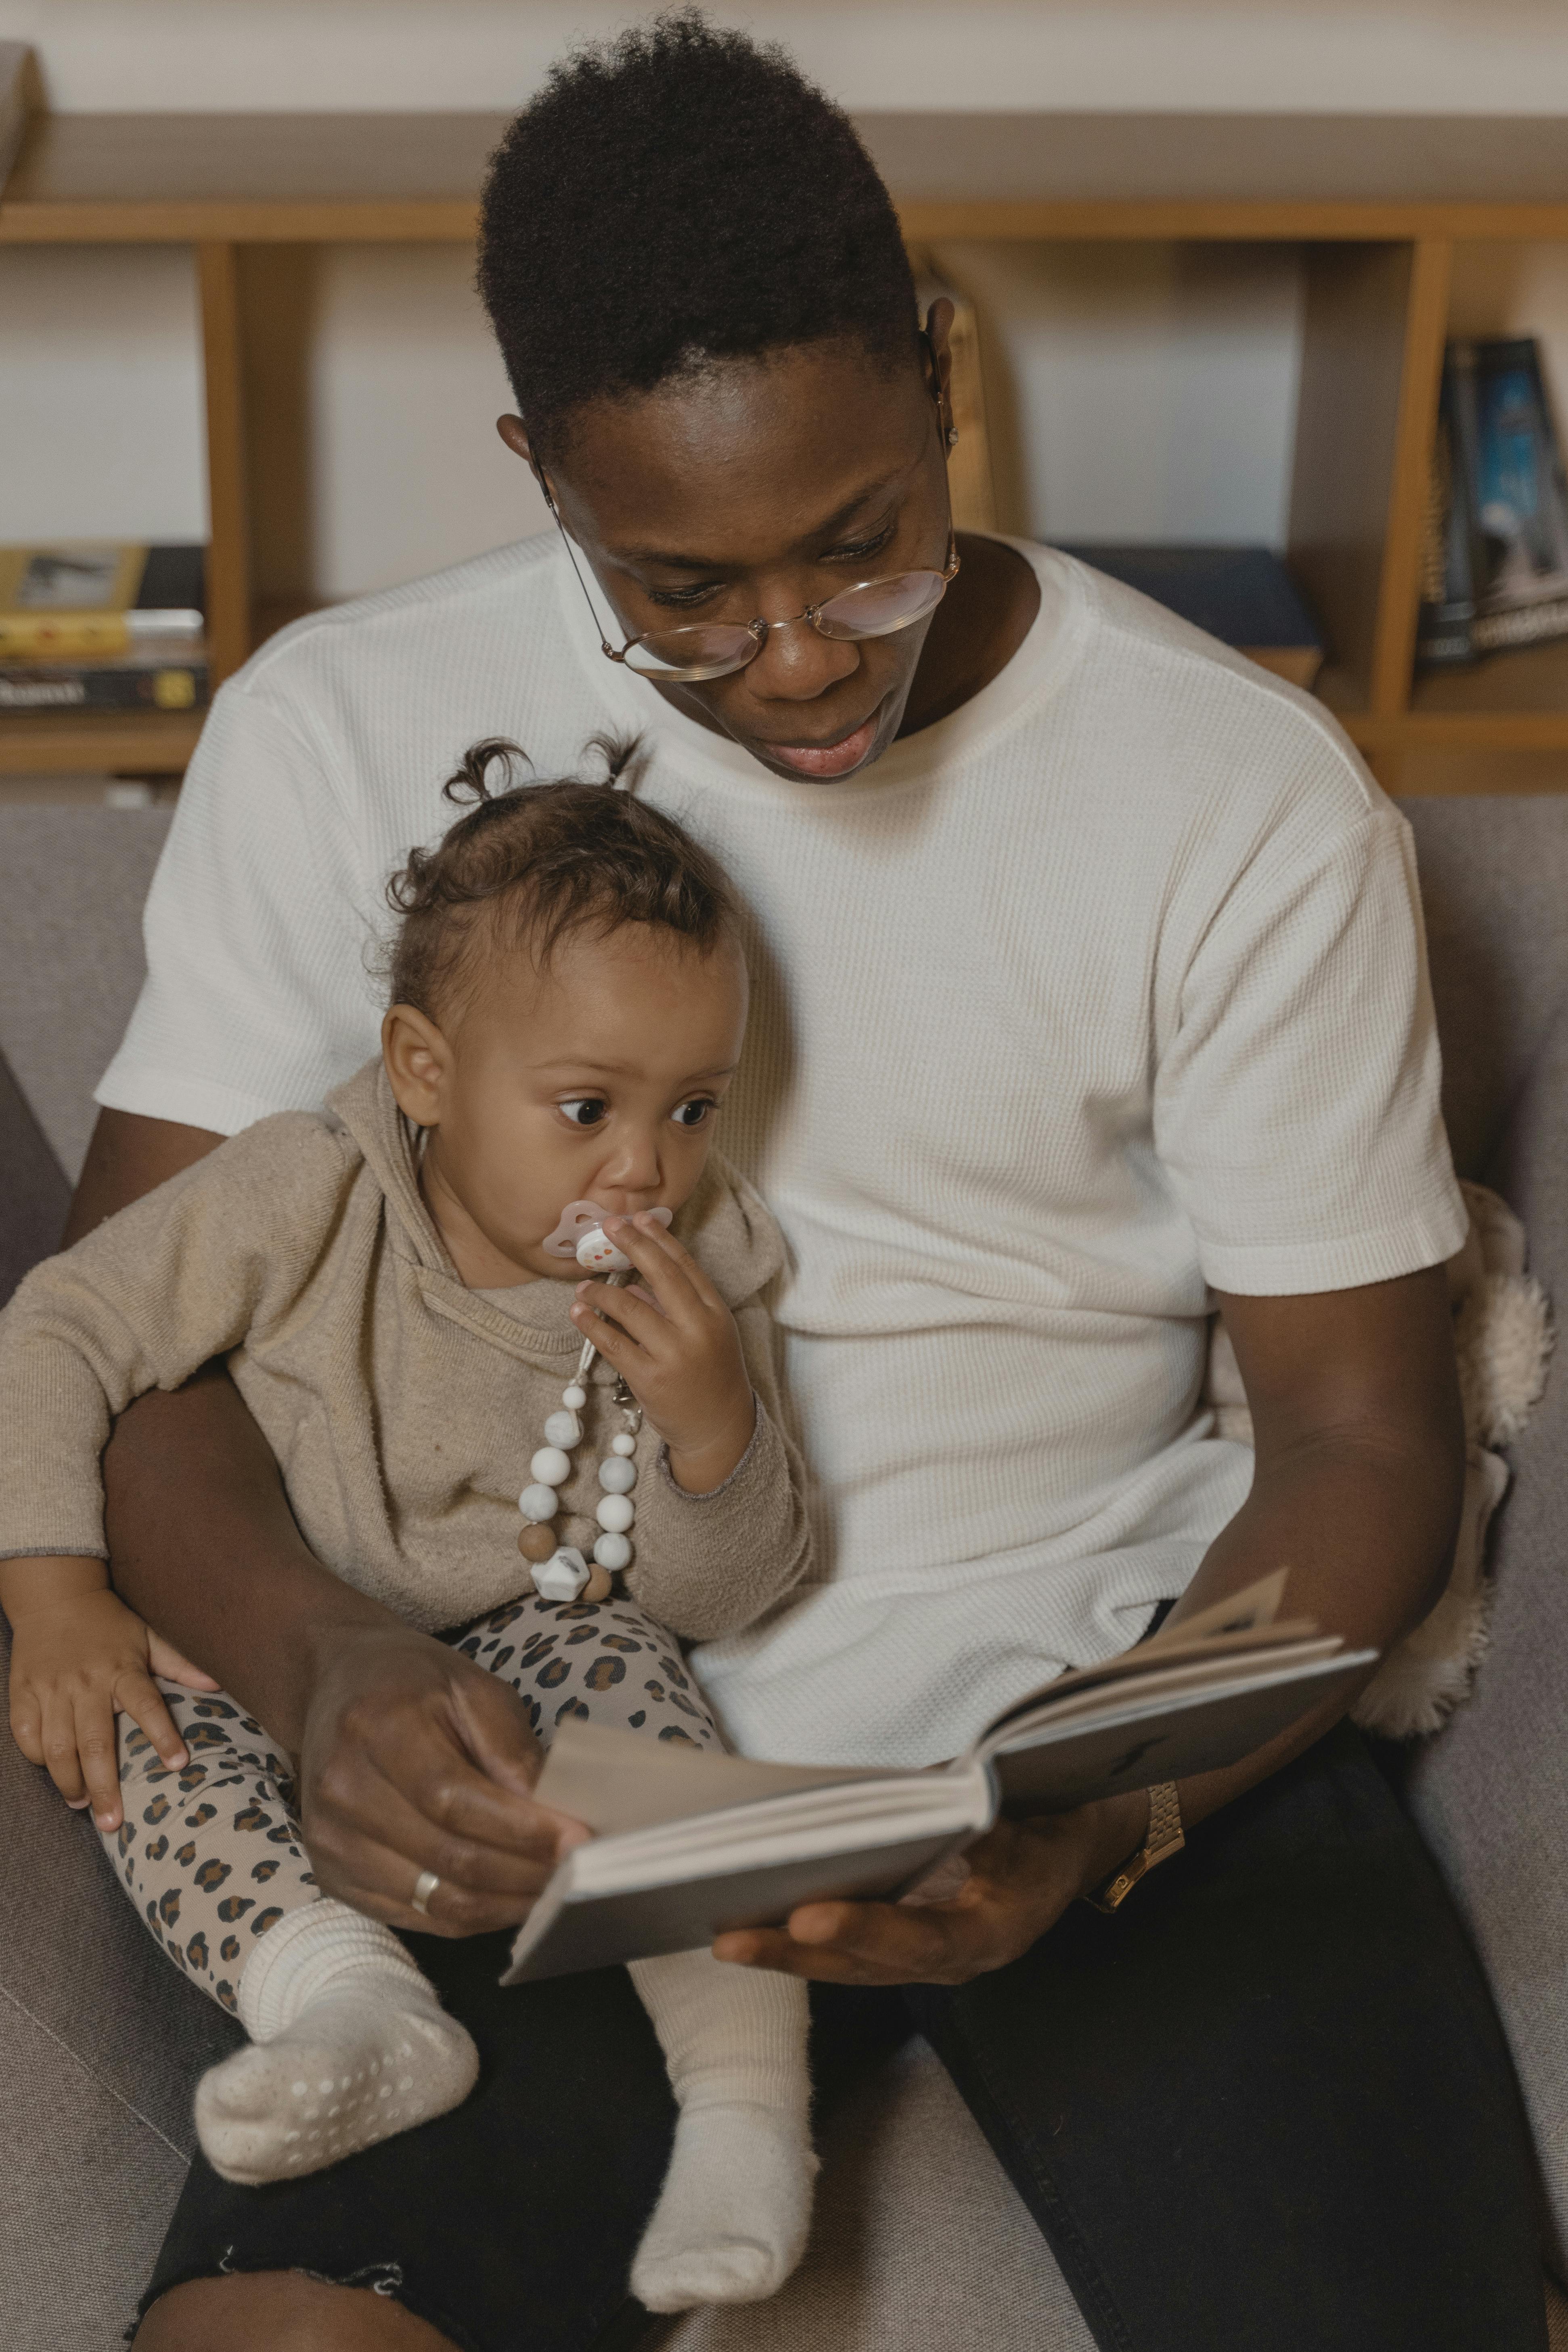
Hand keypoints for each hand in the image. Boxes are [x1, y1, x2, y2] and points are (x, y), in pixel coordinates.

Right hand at [2, 1556, 217, 1831]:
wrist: (56, 1597)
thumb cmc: (109, 1624)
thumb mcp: (148, 1637)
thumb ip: (179, 1664)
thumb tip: (219, 1684)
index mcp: (122, 1668)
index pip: (147, 1705)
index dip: (163, 1736)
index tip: (178, 1765)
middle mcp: (86, 1682)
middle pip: (95, 1742)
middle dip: (104, 1787)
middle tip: (113, 1822)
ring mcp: (51, 1689)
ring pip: (57, 1747)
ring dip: (69, 1782)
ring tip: (83, 1805)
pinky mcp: (23, 1693)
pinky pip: (26, 1735)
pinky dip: (37, 1758)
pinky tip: (53, 1772)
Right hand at [297, 1621, 590, 1937]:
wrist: (336, 1687)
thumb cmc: (414, 1684)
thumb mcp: (473, 1688)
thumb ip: (512, 1750)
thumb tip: (555, 1815)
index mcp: (379, 1729)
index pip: (456, 1802)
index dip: (522, 1830)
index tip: (579, 1839)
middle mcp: (344, 1790)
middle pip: (449, 1859)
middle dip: (526, 1873)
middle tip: (578, 1871)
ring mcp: (331, 1841)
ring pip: (436, 1900)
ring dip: (505, 1904)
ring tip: (551, 1888)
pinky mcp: (332, 1876)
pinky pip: (415, 1917)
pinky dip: (470, 1916)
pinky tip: (506, 1898)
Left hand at [571, 1212, 754, 1490]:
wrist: (719, 1428)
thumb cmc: (710, 1376)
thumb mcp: (705, 1335)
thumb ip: (675, 1307)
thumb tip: (634, 1285)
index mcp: (715, 1313)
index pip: (686, 1267)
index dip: (660, 1239)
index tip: (640, 1218)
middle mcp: (697, 1329)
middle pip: (662, 1276)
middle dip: (634, 1246)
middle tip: (610, 1226)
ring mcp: (673, 1354)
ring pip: (631, 1309)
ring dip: (603, 1292)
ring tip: (584, 1286)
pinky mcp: (649, 1378)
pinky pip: (614, 1344)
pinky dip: (593, 1325)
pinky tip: (579, 1313)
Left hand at [711, 1792, 1148, 1986]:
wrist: (1084, 1836)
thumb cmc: (1053, 1811)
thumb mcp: (1026, 1810)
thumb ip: (970, 1813)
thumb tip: (908, 1801)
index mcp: (1001, 1925)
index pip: (925, 1938)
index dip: (868, 1930)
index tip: (809, 1917)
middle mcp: (967, 1955)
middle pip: (874, 1966)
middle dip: (800, 1955)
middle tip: (733, 1940)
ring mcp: (941, 1956)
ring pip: (859, 1967)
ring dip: (793, 1956)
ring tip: (728, 1938)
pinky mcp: (921, 1945)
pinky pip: (861, 1953)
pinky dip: (812, 1945)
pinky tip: (763, 1929)